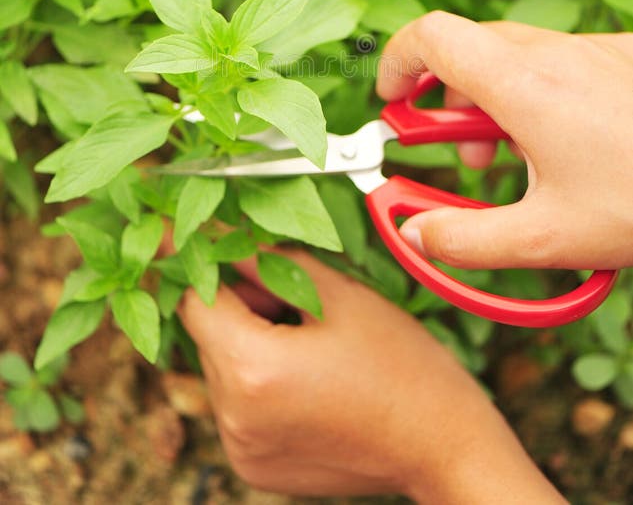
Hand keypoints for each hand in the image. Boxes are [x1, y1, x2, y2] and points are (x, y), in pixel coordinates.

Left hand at [179, 250, 564, 503]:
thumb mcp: (338, 295)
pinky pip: (236, 402)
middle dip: (239, 302)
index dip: (197, 264)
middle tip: (291, 291)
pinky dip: (257, 376)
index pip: (193, 301)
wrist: (442, 444)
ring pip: (220, 366)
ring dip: (249, 338)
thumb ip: (270, 260)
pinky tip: (306, 369)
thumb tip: (222, 238)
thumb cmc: (402, 365)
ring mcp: (242, 448)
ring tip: (309, 335)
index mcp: (253, 371)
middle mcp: (236, 418)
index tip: (189, 240)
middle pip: (207, 334)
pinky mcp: (254, 466)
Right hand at [377, 11, 632, 270]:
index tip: (392, 104)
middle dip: (448, 99)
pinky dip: (538, 95)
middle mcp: (554, 53)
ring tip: (519, 161)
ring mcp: (592, 49)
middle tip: (468, 158)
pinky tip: (570, 147)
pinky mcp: (620, 56)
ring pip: (514, 56)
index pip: (431, 36)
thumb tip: (417, 233)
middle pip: (469, 48)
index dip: (396, 62)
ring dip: (495, 102)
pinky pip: (557, 61)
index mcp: (523, 85)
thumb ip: (468, 240)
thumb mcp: (550, 236)